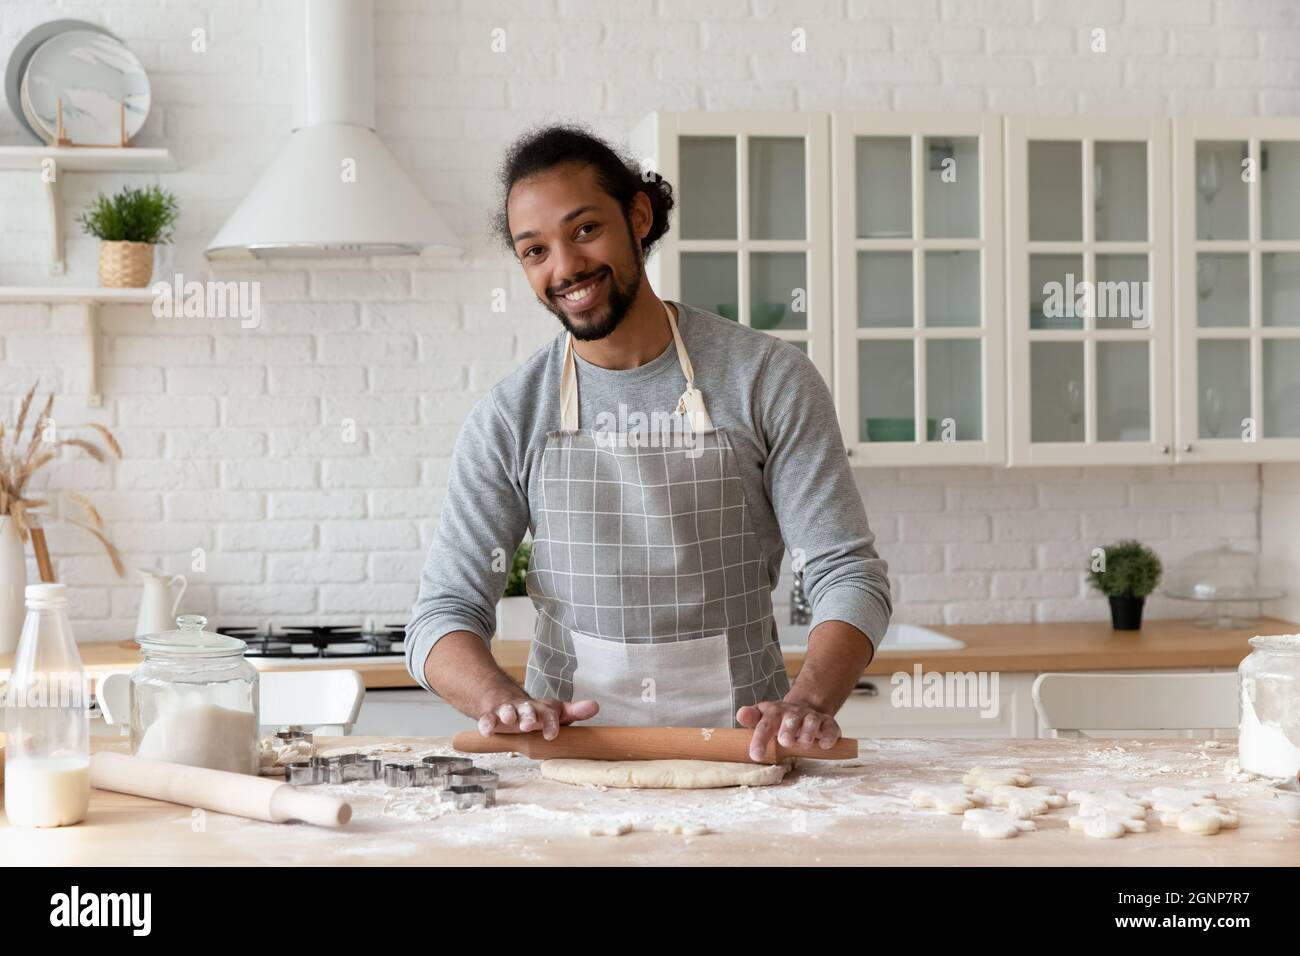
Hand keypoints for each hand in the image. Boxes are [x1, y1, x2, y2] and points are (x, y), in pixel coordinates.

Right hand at [476, 696, 598, 740]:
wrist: (508, 701)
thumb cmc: (537, 713)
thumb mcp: (556, 713)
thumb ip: (575, 712)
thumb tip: (596, 706)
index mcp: (543, 709)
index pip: (550, 714)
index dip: (551, 723)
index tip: (552, 735)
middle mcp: (525, 708)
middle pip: (528, 710)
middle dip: (528, 717)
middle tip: (529, 725)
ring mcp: (508, 711)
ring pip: (507, 710)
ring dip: (508, 714)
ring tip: (508, 720)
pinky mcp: (493, 716)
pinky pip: (488, 719)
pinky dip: (487, 723)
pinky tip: (486, 730)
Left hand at [735, 698, 840, 761]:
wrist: (804, 708)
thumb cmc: (779, 720)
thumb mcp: (762, 717)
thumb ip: (751, 718)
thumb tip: (741, 713)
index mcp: (774, 712)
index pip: (765, 724)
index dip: (760, 739)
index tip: (756, 755)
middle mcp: (793, 713)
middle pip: (790, 719)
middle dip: (788, 730)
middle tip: (785, 742)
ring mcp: (811, 717)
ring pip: (811, 721)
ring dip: (807, 732)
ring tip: (803, 743)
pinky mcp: (827, 723)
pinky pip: (830, 728)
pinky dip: (828, 736)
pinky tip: (824, 744)